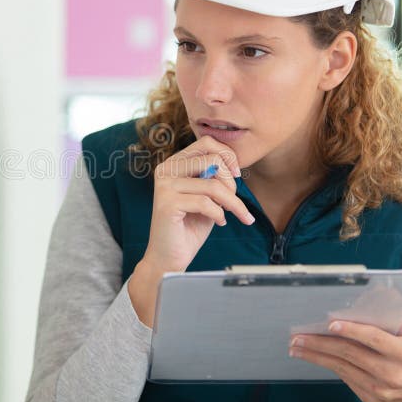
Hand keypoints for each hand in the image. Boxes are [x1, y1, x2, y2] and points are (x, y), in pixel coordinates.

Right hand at [142, 135, 254, 273]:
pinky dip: (219, 214)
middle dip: (231, 182)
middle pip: (212, 159)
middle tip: (235, 202)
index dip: (228, 156)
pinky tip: (219, 222)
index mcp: (174, 163)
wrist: (169, 258)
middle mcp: (166, 169)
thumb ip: (214, 177)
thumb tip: (232, 166)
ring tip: (235, 214)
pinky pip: (205, 202)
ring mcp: (164, 185)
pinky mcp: (167, 203)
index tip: (237, 176)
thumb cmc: (189, 226)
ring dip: (232, 202)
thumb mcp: (206, 196)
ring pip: (213, 184)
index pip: (207, 143)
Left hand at [289, 316, 401, 401]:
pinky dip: (327, 364)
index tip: (331, 323)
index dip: (352, 330)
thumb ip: (398, 310)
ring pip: (342, 368)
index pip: (374, 339)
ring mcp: (381, 389)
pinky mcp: (371, 399)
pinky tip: (313, 356)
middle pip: (350, 354)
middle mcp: (393, 374)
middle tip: (298, 335)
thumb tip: (376, 290)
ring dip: (315, 356)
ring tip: (296, 346)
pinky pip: (345, 377)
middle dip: (321, 343)